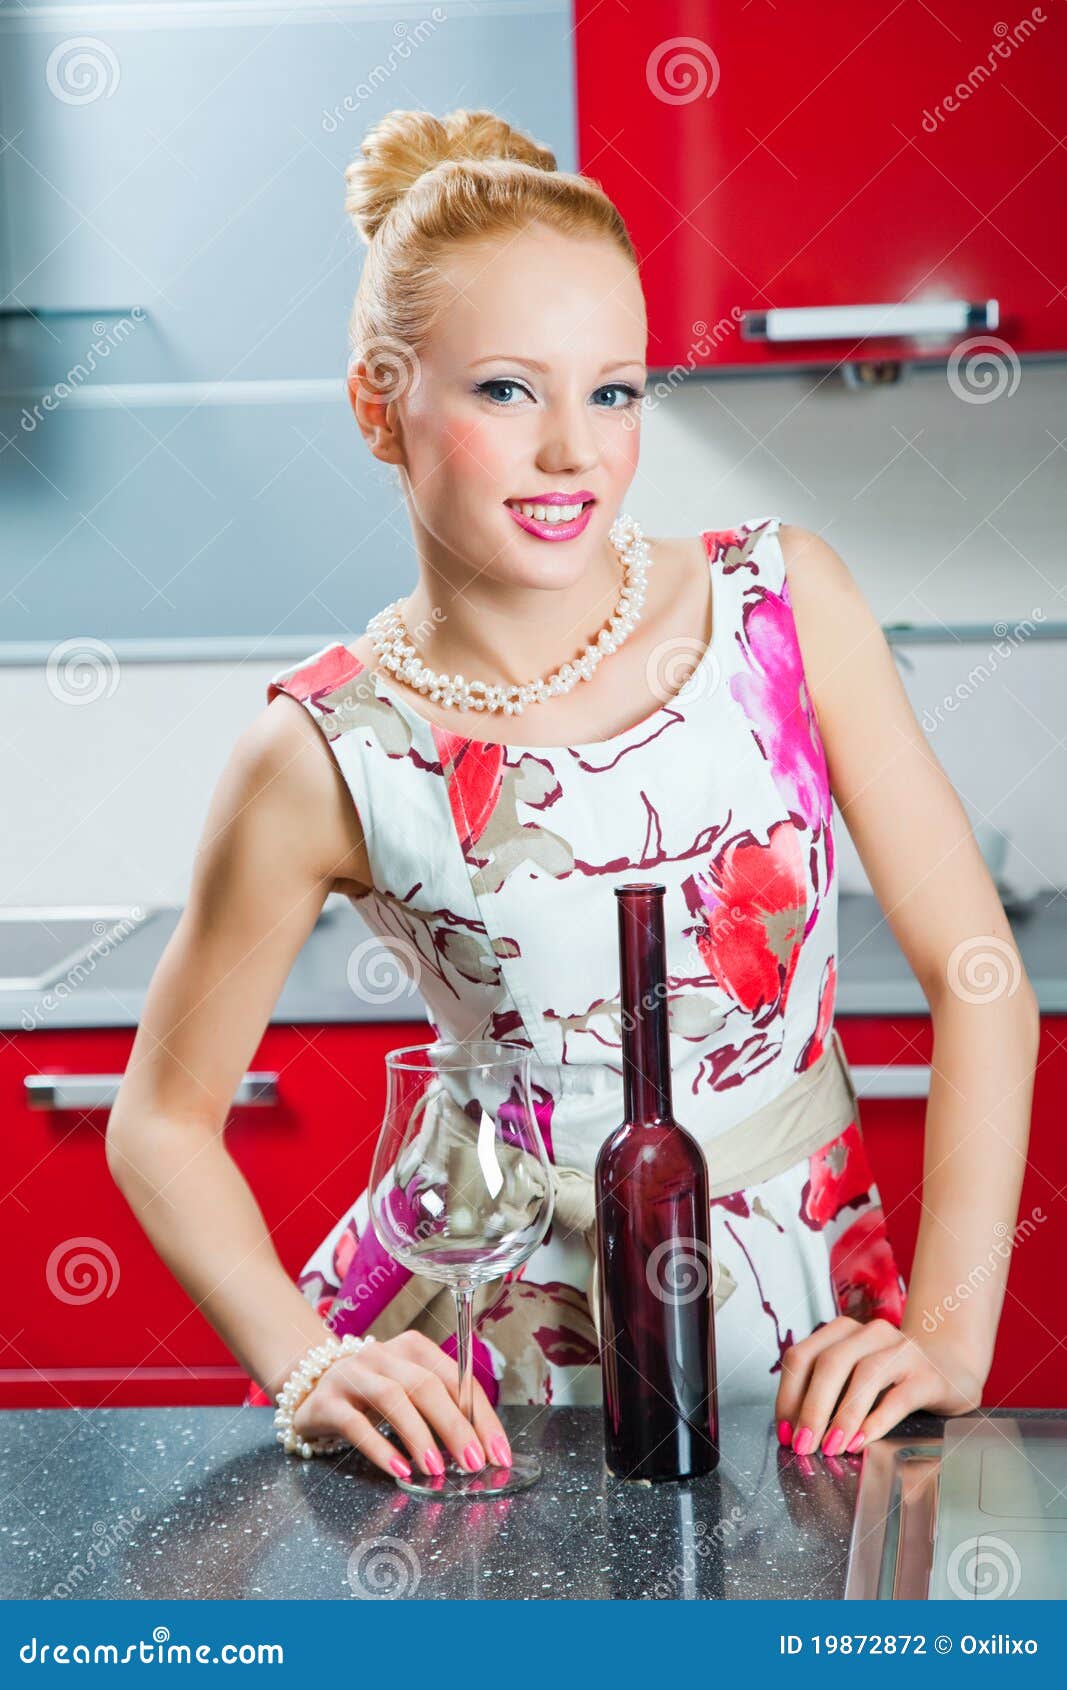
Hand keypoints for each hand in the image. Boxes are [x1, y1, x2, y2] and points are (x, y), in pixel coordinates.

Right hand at [292, 1330, 511, 1478]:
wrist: (311, 1388)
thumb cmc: (373, 1395)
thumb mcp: (409, 1393)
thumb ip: (441, 1410)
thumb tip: (480, 1448)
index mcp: (413, 1347)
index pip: (457, 1378)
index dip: (481, 1416)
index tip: (498, 1452)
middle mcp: (384, 1353)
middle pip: (427, 1385)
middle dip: (456, 1426)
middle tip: (474, 1463)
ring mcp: (353, 1374)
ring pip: (393, 1397)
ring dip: (420, 1435)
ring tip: (436, 1468)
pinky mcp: (327, 1401)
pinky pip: (356, 1423)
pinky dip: (380, 1447)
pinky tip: (399, 1470)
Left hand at [774, 1316, 984, 1455]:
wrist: (950, 1368)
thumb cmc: (892, 1378)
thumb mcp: (855, 1378)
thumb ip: (828, 1394)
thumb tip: (795, 1430)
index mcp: (843, 1331)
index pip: (802, 1356)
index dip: (788, 1395)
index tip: (785, 1431)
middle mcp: (871, 1333)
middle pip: (830, 1363)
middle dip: (811, 1408)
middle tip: (802, 1444)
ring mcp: (902, 1351)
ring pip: (864, 1375)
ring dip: (842, 1416)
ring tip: (830, 1447)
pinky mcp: (927, 1375)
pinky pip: (898, 1397)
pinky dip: (875, 1422)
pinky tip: (860, 1442)